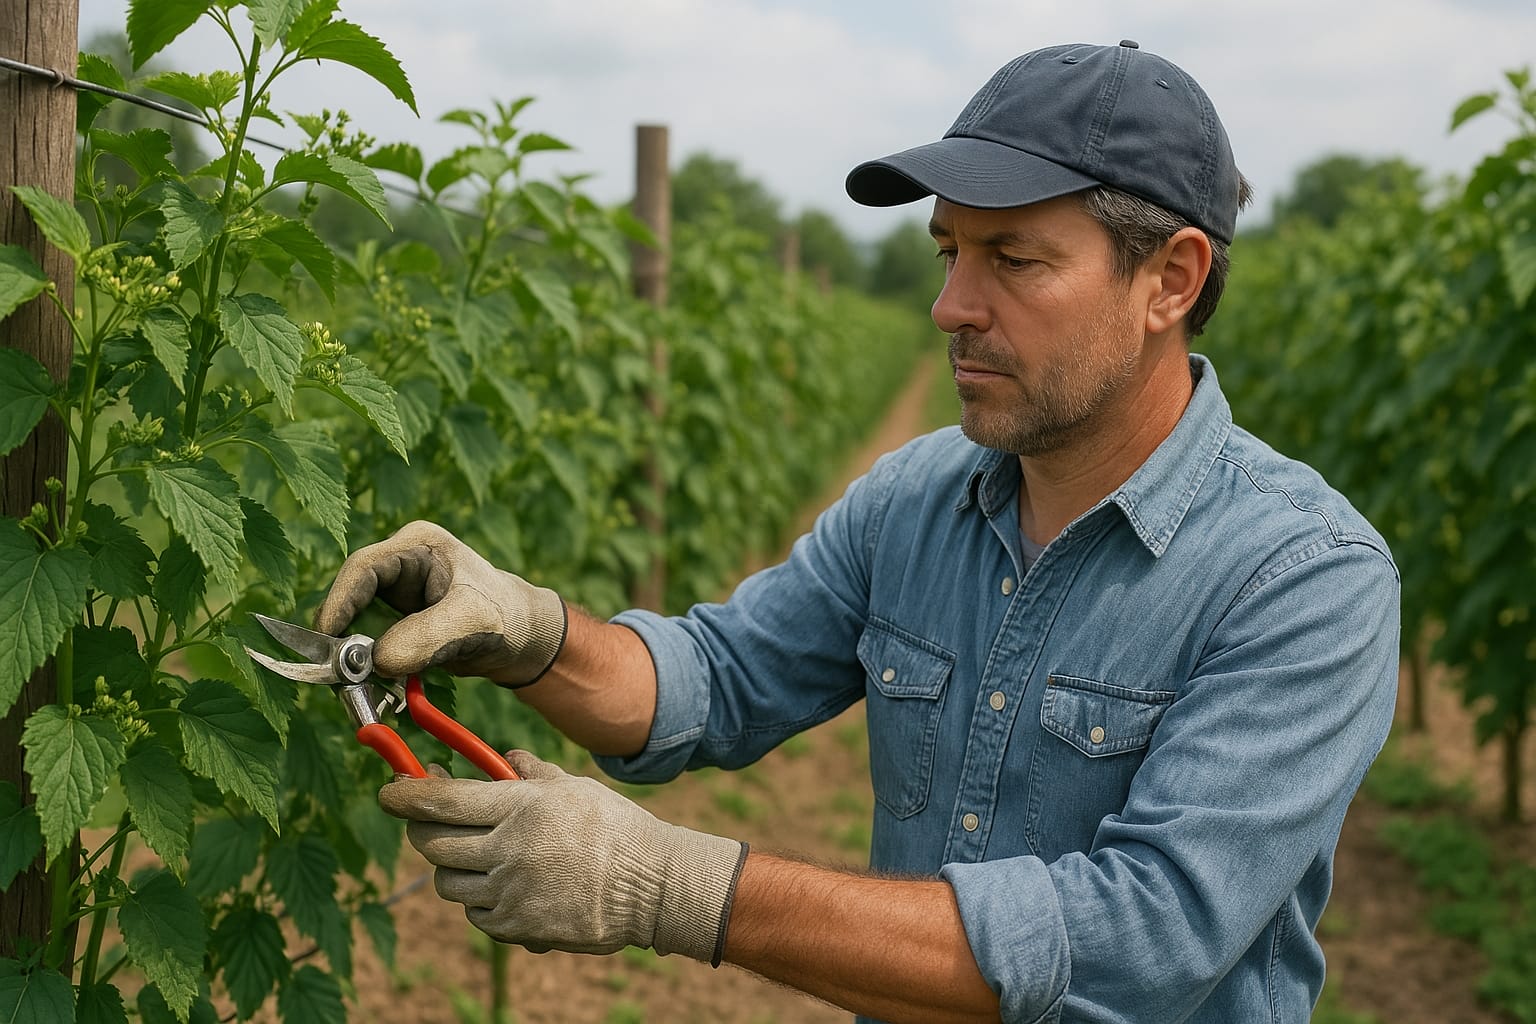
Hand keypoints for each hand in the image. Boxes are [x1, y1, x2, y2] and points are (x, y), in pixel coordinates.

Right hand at [315, 520, 566, 685]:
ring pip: (357, 622)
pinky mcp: (399, 623)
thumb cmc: (507, 618)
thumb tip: (377, 661)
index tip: (327, 636)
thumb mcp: (472, 622)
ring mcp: (399, 594)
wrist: (526, 641)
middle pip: (353, 594)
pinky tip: (371, 687)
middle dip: (343, 632)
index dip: (339, 601)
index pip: (364, 567)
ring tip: (354, 683)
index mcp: (418, 546)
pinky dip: (368, 666)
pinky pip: (371, 643)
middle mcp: (403, 564)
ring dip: (353, 653)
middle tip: (335, 669)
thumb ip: (425, 637)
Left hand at [379, 751, 746, 961]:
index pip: (442, 800)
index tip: (389, 789)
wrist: (651, 886)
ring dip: (452, 867)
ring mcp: (510, 893)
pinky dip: (481, 899)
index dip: (405, 794)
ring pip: (447, 883)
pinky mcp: (517, 928)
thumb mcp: (573, 787)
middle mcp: (508, 850)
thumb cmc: (614, 828)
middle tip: (429, 820)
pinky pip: (476, 913)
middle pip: (432, 844)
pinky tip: (506, 885)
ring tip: (479, 855)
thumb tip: (502, 758)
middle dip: (421, 829)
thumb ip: (530, 772)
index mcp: (520, 808)